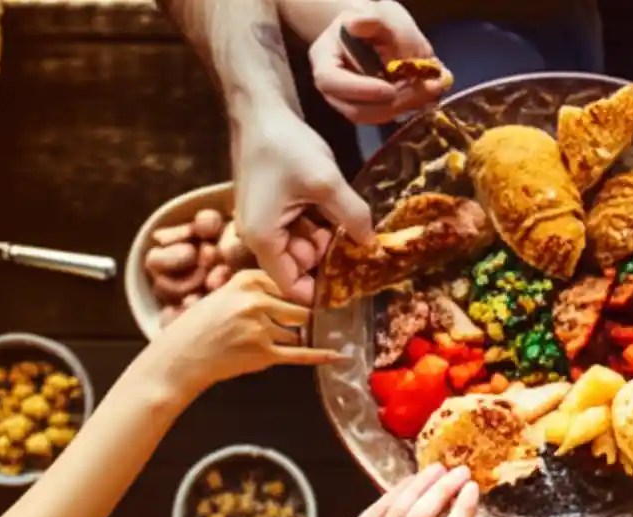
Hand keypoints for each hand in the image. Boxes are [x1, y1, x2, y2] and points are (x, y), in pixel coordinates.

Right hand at [150, 270, 339, 394]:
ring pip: (297, 332)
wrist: (180, 358)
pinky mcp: (264, 354)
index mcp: (246, 280)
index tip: (315, 295)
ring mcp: (261, 328)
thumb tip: (295, 294)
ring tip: (273, 342)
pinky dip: (321, 355)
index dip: (298, 294)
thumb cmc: (199, 327)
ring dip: (292, 338)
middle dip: (302, 318)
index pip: (287, 283)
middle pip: (299, 307)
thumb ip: (256, 290)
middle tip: (308, 321)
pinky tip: (338, 355)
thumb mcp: (224, 294)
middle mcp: (255, 301)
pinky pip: (300, 354)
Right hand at [232, 104, 372, 303]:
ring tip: (351, 221)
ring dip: (328, 237)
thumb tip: (372, 243)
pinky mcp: (275, 205)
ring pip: (305, 244)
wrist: (261, 109)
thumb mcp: (326, 183)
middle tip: (359, 241)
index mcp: (263, 239)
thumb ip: (352, 216)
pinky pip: (301, 225)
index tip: (353, 284)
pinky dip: (321, 221)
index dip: (322, 290)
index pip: (292, 286)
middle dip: (330, 257)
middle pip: (301, 265)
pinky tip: (339, 208)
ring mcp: (267, 220)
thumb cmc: (285, 146)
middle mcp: (260, 235)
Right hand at [309, 1, 446, 124]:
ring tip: (427, 89)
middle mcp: (332, 88)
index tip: (390, 90)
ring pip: (373, 118)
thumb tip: (356, 24)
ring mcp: (348, 104)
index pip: (331, 81)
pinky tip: (424, 93)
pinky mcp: (369, 111)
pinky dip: (407, 108)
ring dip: (403, 108)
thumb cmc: (374, 22)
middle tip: (423, 91)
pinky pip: (385, 117)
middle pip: (354, 109)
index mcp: (324, 60)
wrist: (378, 33)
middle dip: (391, 104)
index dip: (360, 89)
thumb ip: (371, 19)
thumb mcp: (376, 14)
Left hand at [326, 465, 478, 516]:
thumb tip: (453, 504)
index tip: (472, 489)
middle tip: (460, 471)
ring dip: (421, 484)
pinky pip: (379, 507)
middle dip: (442, 489)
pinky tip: (413, 480)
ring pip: (398, 509)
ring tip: (438, 469)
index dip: (460, 512)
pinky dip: (398, 490)